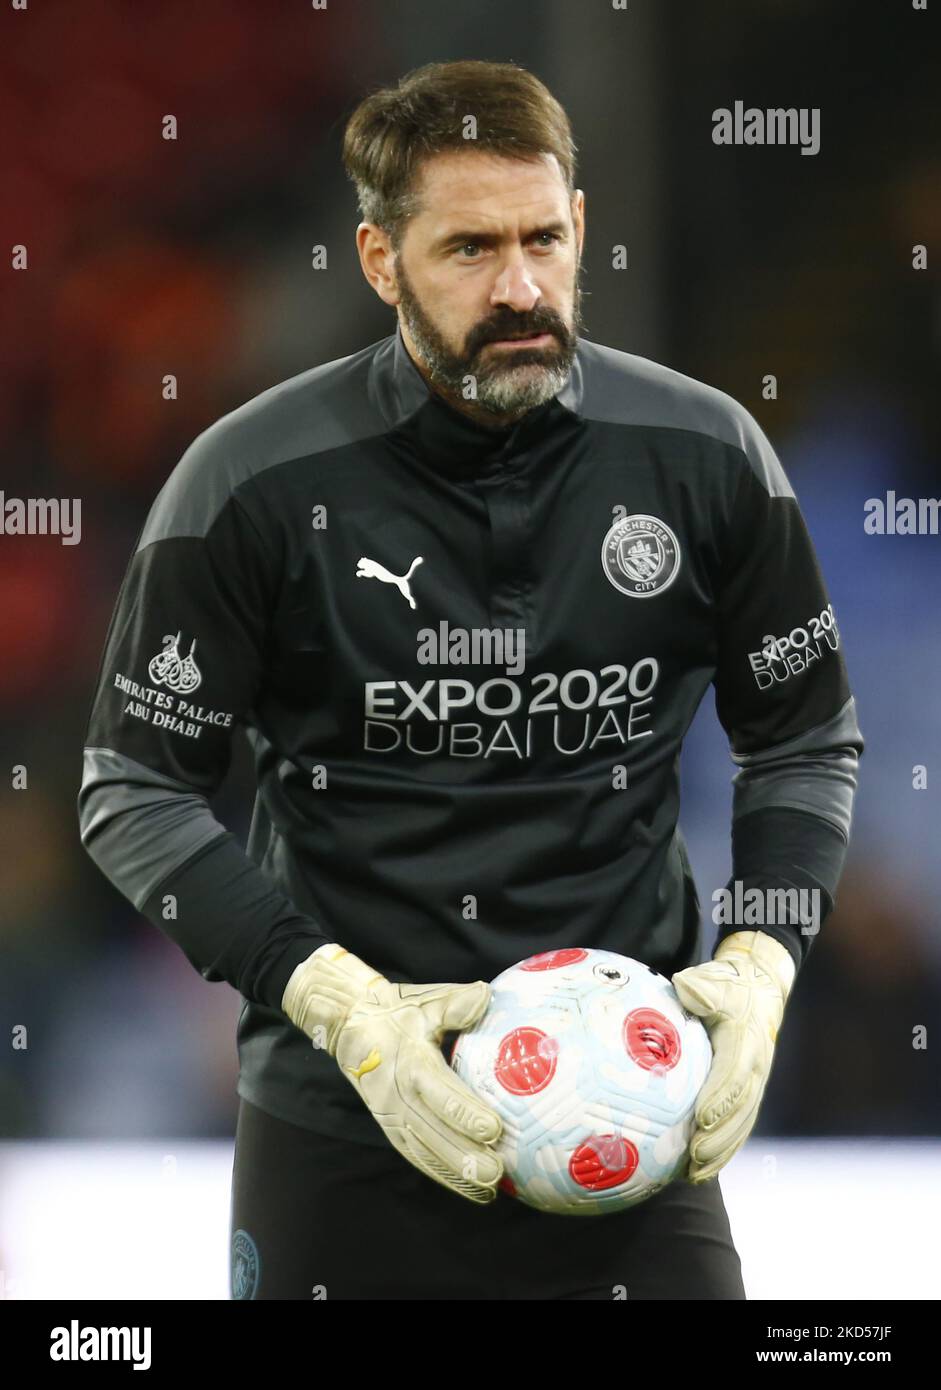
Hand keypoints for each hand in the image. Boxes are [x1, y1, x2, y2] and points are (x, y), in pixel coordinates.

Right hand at [282, 944, 503, 1203]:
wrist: (352, 1026)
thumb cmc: (399, 1011)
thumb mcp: (425, 1001)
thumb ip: (456, 1003)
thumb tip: (486, 994)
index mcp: (409, 1061)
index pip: (439, 1091)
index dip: (464, 1112)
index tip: (494, 1128)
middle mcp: (396, 1094)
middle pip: (432, 1131)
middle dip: (464, 1156)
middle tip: (497, 1171)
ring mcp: (391, 1115)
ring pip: (424, 1151)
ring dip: (456, 1174)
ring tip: (490, 1190)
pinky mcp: (391, 1128)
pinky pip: (417, 1156)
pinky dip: (443, 1175)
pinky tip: (473, 1192)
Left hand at [671, 930, 795, 1183]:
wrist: (759, 990)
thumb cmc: (729, 986)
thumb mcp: (716, 980)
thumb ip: (702, 986)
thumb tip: (683, 986)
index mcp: (745, 1042)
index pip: (733, 1074)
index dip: (720, 1098)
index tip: (702, 1118)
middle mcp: (754, 1068)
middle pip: (739, 1110)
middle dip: (719, 1137)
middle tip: (694, 1158)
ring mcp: (754, 1084)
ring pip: (741, 1125)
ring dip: (720, 1152)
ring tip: (694, 1174)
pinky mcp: (748, 1093)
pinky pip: (738, 1126)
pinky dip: (722, 1150)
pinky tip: (697, 1170)